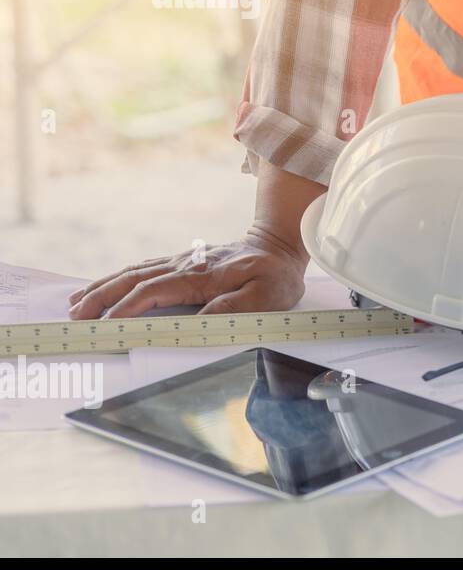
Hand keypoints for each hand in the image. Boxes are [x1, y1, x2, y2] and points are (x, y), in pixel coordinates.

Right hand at [67, 226, 308, 318]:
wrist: (278, 244)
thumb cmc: (275, 274)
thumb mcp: (266, 296)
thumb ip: (233, 308)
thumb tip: (200, 321)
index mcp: (201, 276)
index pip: (156, 292)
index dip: (130, 308)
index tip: (108, 324)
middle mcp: (184, 265)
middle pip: (133, 280)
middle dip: (102, 298)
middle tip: (76, 318)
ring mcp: (180, 261)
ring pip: (132, 272)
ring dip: (102, 287)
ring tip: (75, 304)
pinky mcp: (180, 262)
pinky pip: (141, 269)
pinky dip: (116, 278)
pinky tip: (101, 287)